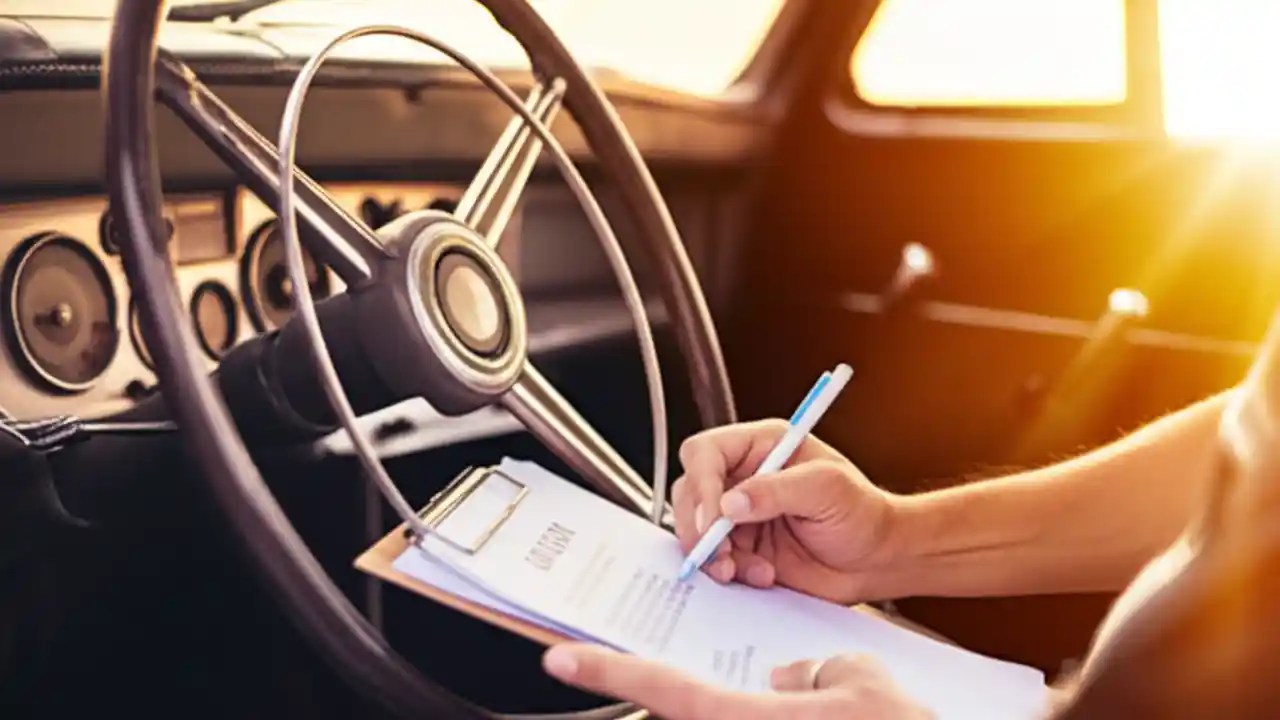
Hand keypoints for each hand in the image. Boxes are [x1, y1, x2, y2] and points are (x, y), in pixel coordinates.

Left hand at [543, 643, 932, 719]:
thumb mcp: (860, 680)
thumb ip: (813, 672)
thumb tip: (788, 678)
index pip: (663, 690)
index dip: (608, 670)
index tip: (560, 657)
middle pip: (683, 713)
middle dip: (663, 689)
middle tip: (634, 661)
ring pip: (715, 719)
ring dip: (715, 700)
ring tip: (786, 687)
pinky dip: (742, 710)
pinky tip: (799, 707)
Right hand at [672, 419, 902, 602]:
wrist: (877, 560)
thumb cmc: (863, 513)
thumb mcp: (828, 490)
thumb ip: (778, 491)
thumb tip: (730, 502)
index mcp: (762, 447)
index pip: (706, 453)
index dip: (701, 483)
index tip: (714, 518)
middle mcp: (744, 477)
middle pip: (689, 491)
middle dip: (699, 526)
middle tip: (718, 554)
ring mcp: (739, 514)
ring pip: (696, 529)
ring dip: (714, 555)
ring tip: (747, 570)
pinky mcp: (742, 548)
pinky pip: (714, 559)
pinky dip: (730, 571)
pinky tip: (762, 574)